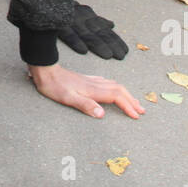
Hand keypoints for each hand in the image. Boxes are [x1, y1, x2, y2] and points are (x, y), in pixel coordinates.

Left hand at [28, 64, 143, 118]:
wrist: (45, 71)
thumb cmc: (54, 86)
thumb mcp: (67, 99)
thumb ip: (85, 106)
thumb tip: (102, 115)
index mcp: (93, 90)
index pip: (116, 97)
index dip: (127, 106)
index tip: (136, 116)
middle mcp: (95, 84)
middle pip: (120, 90)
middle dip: (132, 100)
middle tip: (142, 111)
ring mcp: (91, 80)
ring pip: (115, 85)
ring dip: (126, 94)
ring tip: (133, 102)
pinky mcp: (86, 79)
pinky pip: (107, 82)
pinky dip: (116, 88)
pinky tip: (114, 89)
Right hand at [56, 1, 127, 58]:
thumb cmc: (65, 8)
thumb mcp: (82, 12)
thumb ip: (97, 20)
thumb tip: (112, 25)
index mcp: (88, 15)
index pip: (104, 29)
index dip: (115, 40)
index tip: (124, 51)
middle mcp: (82, 17)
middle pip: (98, 33)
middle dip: (110, 44)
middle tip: (120, 56)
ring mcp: (71, 20)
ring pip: (86, 34)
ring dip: (97, 45)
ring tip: (108, 55)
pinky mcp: (58, 24)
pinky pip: (67, 33)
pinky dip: (75, 41)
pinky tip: (83, 50)